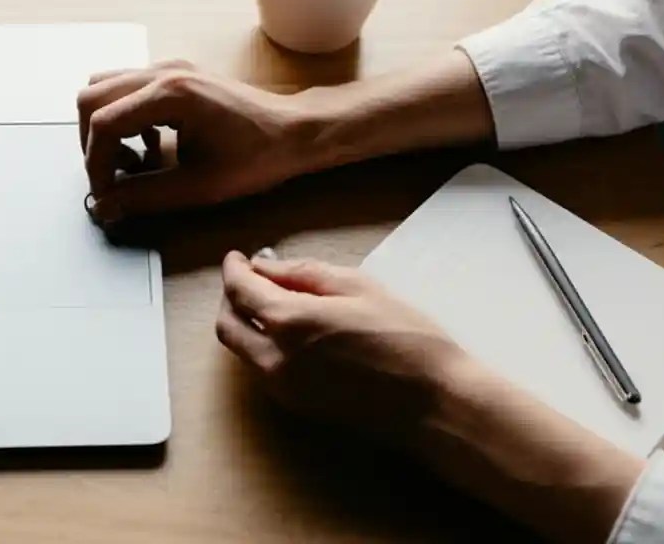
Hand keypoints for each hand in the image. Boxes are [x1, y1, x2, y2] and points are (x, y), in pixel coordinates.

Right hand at [76, 61, 309, 221]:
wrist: (294, 132)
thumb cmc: (257, 157)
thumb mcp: (198, 186)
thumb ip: (144, 196)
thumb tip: (104, 207)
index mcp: (170, 94)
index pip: (103, 123)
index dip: (95, 163)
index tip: (105, 193)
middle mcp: (164, 71)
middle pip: (92, 97)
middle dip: (92, 142)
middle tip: (112, 176)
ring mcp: (169, 67)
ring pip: (105, 87)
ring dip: (106, 126)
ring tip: (133, 159)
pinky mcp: (175, 73)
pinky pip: (128, 87)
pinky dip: (124, 117)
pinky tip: (152, 143)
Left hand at [217, 251, 466, 440]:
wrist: (435, 404)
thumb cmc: (408, 339)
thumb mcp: (359, 287)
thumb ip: (304, 274)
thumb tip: (266, 267)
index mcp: (289, 323)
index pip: (239, 291)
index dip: (233, 270)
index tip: (237, 257)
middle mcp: (275, 359)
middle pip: (228, 326)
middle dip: (229, 298)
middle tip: (248, 278)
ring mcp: (284, 388)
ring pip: (242, 351)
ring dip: (244, 323)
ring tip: (270, 300)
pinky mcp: (298, 406)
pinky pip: (262, 369)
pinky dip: (261, 344)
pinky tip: (288, 331)